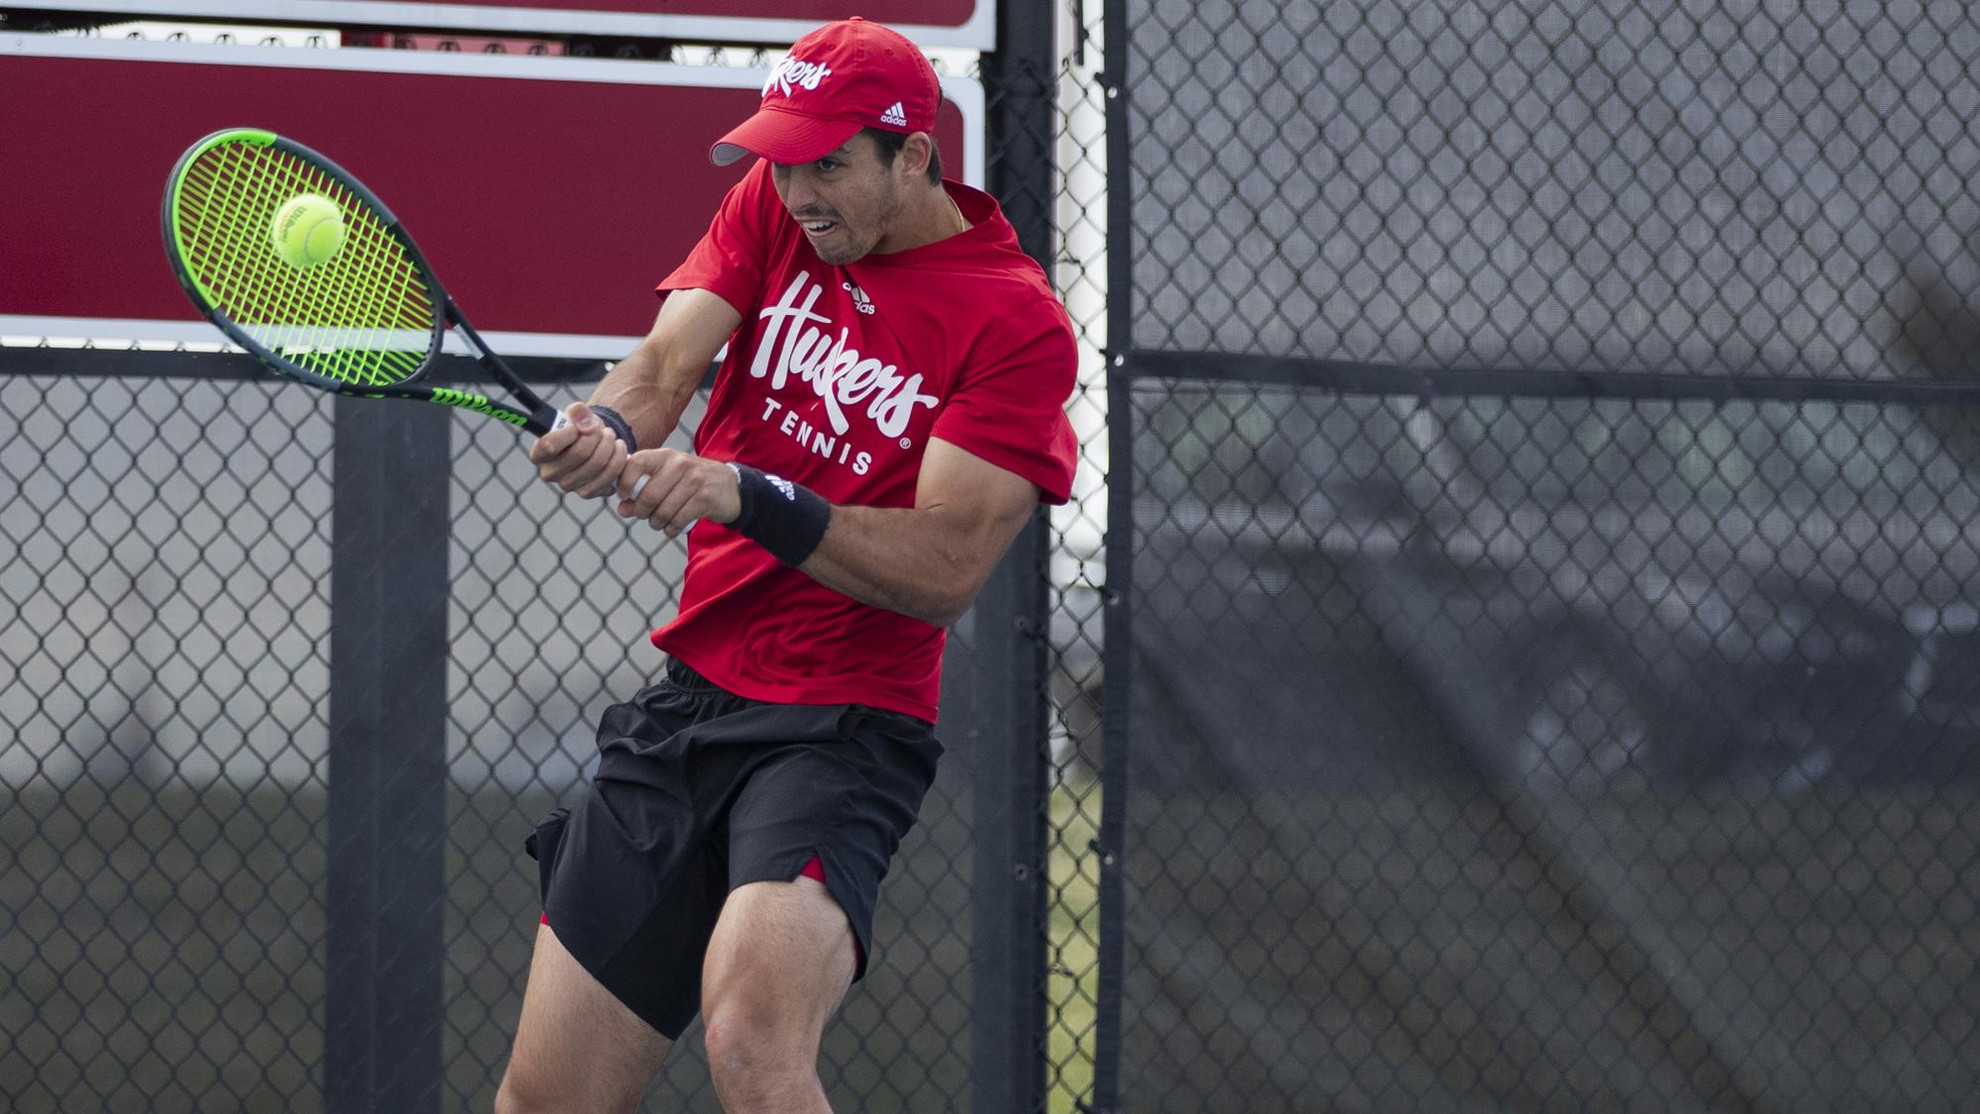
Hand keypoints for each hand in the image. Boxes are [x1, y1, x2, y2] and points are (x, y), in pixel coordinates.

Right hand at [527, 402, 628, 498]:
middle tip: (602, 429)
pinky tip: (618, 451)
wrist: (592, 446)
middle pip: (580, 452)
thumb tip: (586, 424)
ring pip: (598, 464)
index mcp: (539, 454)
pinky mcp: (587, 492)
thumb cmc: (578, 430)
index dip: (569, 431)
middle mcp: (549, 474)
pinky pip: (609, 477)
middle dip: (597, 435)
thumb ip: (577, 411)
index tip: (578, 426)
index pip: (549, 444)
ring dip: (610, 445)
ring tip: (611, 436)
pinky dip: (618, 460)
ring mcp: (568, 485)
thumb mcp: (575, 415)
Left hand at [614, 449, 742, 536]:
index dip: (624, 482)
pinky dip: (670, 529)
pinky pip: (677, 521)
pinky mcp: (705, 498)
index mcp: (666, 455)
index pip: (636, 463)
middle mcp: (680, 464)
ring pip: (662, 512)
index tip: (624, 496)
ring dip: (656, 523)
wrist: (731, 487)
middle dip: (641, 512)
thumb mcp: (667, 478)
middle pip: (648, 496)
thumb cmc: (691, 482)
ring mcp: (694, 480)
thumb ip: (642, 491)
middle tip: (645, 516)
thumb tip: (622, 510)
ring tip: (659, 523)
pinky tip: (672, 528)